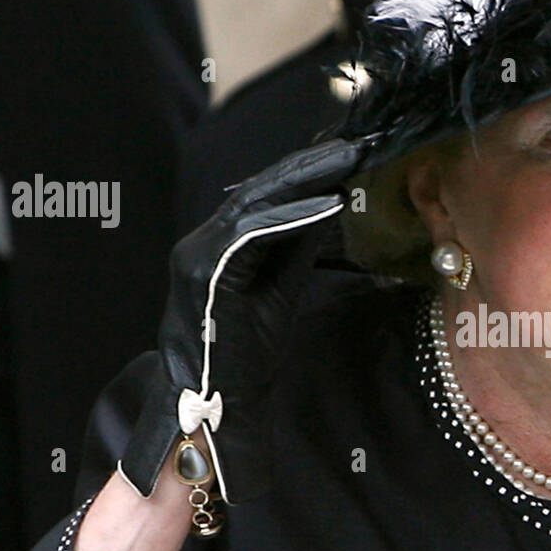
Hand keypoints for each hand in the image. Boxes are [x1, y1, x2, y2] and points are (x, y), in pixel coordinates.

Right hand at [120, 138, 363, 503]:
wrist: (220, 407)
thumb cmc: (248, 354)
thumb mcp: (282, 286)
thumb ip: (298, 245)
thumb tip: (331, 202)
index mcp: (216, 246)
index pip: (264, 197)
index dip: (306, 173)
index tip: (347, 152)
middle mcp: (199, 245)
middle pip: (259, 191)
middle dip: (308, 165)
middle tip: (353, 143)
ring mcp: (197, 258)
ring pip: (255, 205)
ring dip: (303, 181)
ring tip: (346, 162)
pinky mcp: (206, 276)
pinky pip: (251, 236)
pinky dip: (290, 218)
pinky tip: (326, 205)